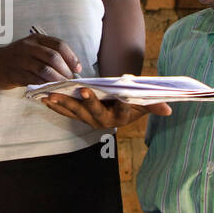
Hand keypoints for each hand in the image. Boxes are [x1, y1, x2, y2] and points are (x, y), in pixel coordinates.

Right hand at [0, 34, 81, 89]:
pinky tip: (50, 90)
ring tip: (63, 87)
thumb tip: (70, 69)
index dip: (72, 57)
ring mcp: (20, 60)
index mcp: (35, 39)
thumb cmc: (15, 58)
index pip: (59, 44)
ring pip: (45, 70)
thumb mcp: (31, 49)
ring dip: (57, 80)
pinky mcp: (14, 73)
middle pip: (53, 57)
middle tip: (70, 81)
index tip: (78, 69)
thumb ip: (48, 54)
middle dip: (66, 71)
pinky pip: (34, 80)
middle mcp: (28, 47)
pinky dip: (45, 86)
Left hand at [41, 88, 171, 129]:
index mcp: (120, 117)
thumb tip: (169, 110)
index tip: (109, 94)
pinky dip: (55, 105)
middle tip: (81, 91)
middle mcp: (103, 121)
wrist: (120, 107)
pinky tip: (44, 98)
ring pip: (75, 112)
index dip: (114, 104)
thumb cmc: (133, 103)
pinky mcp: (79, 115)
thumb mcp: (144, 104)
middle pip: (93, 112)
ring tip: (51, 95)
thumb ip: (154, 105)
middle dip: (84, 102)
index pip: (120, 112)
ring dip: (63, 104)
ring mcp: (89, 119)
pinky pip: (65, 111)